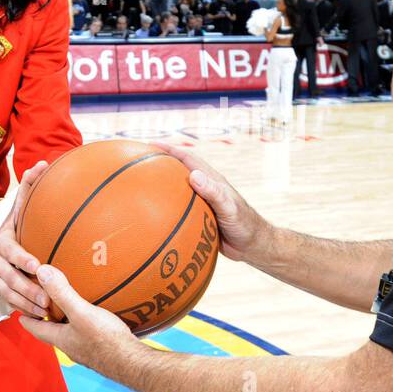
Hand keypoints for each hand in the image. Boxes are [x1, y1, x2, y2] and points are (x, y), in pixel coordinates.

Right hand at [0, 161, 52, 318]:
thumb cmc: (15, 223)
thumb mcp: (20, 206)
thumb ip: (30, 187)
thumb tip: (43, 163)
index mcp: (2, 241)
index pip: (11, 251)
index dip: (22, 258)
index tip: (37, 265)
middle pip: (9, 278)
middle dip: (27, 288)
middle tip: (47, 296)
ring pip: (8, 293)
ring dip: (26, 302)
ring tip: (46, 309)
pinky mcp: (0, 290)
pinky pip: (9, 303)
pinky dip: (23, 310)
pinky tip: (40, 316)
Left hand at [18, 264, 136, 371]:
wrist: (132, 362)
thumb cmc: (105, 341)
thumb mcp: (81, 312)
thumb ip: (62, 293)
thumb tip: (42, 272)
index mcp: (60, 338)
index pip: (35, 327)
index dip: (26, 317)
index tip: (19, 307)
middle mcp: (70, 345)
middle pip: (51, 330)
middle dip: (46, 316)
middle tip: (43, 300)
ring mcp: (86, 348)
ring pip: (69, 331)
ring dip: (66, 319)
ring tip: (69, 303)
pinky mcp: (101, 348)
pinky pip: (88, 331)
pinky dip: (85, 321)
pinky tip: (97, 313)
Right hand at [151, 142, 267, 262]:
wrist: (253, 246)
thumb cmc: (245, 225)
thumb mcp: (229, 208)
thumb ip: (214, 192)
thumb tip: (193, 175)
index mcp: (211, 180)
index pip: (188, 159)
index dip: (170, 150)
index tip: (150, 145)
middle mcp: (204, 189)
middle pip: (179, 171)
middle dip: (161, 163)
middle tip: (139, 161)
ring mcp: (201, 203)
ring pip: (177, 191)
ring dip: (161, 187)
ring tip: (140, 187)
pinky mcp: (199, 218)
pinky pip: (178, 211)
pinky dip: (165, 210)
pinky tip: (152, 218)